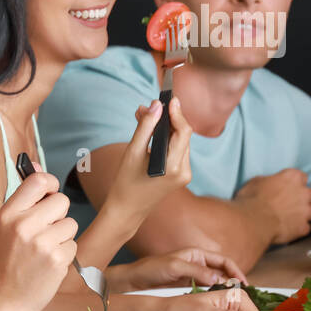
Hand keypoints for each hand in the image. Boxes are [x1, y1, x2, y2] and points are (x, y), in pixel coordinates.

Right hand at [0, 171, 78, 310]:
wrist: (4, 298)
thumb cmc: (7, 260)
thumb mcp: (5, 225)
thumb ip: (24, 198)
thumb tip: (36, 164)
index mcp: (8, 214)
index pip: (38, 180)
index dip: (50, 184)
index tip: (49, 194)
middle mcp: (23, 225)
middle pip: (61, 201)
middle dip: (58, 215)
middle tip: (43, 232)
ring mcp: (41, 243)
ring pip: (70, 223)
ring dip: (62, 236)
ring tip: (43, 250)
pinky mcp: (56, 259)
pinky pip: (73, 244)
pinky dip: (64, 254)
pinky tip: (47, 264)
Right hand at [101, 96, 192, 225]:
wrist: (126, 211)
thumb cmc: (125, 184)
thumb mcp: (132, 153)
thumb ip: (145, 127)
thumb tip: (155, 105)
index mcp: (173, 168)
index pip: (183, 132)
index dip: (177, 113)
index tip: (169, 98)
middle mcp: (184, 171)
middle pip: (182, 136)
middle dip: (167, 119)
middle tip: (147, 107)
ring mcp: (185, 175)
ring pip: (180, 142)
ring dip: (166, 129)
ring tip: (145, 117)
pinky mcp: (181, 175)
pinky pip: (177, 151)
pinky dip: (166, 140)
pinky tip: (152, 133)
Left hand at [106, 247, 247, 292]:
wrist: (131, 282)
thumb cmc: (149, 269)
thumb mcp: (174, 267)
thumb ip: (196, 271)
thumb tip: (219, 278)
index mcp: (197, 255)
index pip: (225, 261)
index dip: (237, 271)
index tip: (245, 285)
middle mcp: (198, 265)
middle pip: (224, 274)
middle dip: (234, 285)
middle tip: (242, 299)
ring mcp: (193, 278)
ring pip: (216, 285)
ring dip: (225, 294)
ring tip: (232, 306)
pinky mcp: (188, 289)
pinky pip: (206, 294)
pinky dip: (213, 300)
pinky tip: (216, 308)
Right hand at [234, 168, 310, 243]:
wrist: (251, 221)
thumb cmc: (250, 200)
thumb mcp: (255, 182)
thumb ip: (269, 182)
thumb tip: (269, 184)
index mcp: (292, 178)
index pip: (302, 176)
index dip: (295, 183)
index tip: (288, 188)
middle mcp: (303, 193)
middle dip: (306, 199)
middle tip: (293, 204)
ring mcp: (305, 211)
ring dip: (306, 215)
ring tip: (294, 218)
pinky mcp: (302, 227)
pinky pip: (306, 228)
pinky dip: (299, 229)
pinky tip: (288, 230)